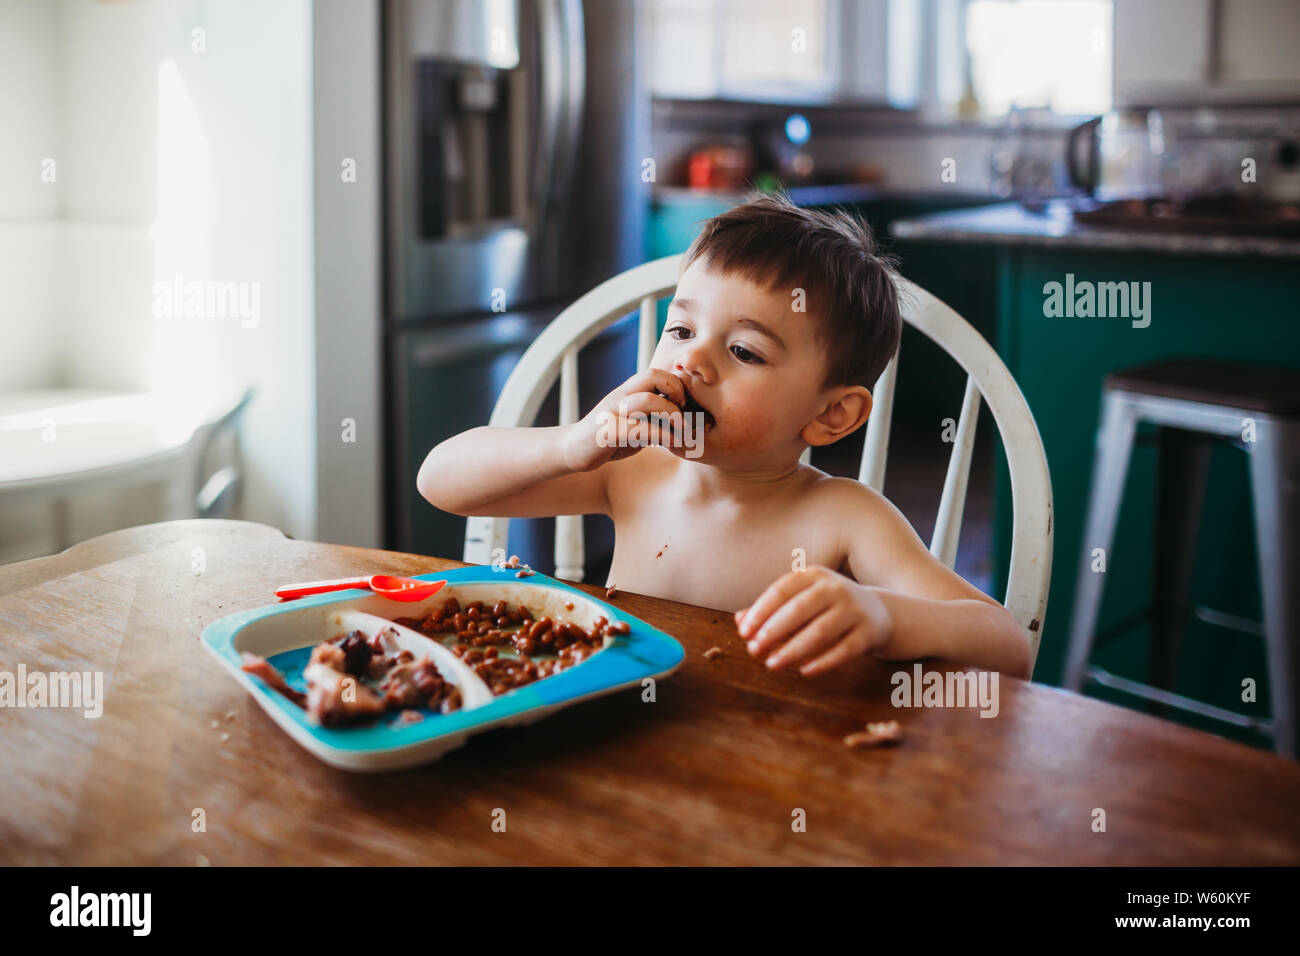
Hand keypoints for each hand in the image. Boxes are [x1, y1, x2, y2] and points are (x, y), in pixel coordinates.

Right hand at [560, 368, 687, 471]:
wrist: (572, 449)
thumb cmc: (609, 436)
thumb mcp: (635, 422)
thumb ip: (654, 417)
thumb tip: (685, 418)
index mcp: (628, 391)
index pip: (656, 372)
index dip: (676, 383)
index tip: (684, 403)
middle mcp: (621, 396)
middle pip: (653, 376)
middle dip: (676, 390)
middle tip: (684, 410)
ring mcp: (613, 413)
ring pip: (647, 400)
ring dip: (671, 413)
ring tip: (683, 428)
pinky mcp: (608, 432)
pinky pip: (639, 429)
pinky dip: (661, 435)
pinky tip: (672, 443)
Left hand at [735, 566, 892, 675]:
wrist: (877, 612)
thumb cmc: (827, 607)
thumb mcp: (801, 600)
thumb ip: (771, 610)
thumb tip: (740, 621)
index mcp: (813, 575)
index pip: (781, 590)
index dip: (760, 611)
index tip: (744, 632)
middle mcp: (835, 588)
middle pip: (799, 610)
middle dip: (773, 631)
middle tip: (753, 650)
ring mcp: (854, 610)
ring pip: (820, 632)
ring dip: (793, 650)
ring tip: (772, 664)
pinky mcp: (868, 633)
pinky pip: (843, 651)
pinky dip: (823, 662)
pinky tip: (804, 671)